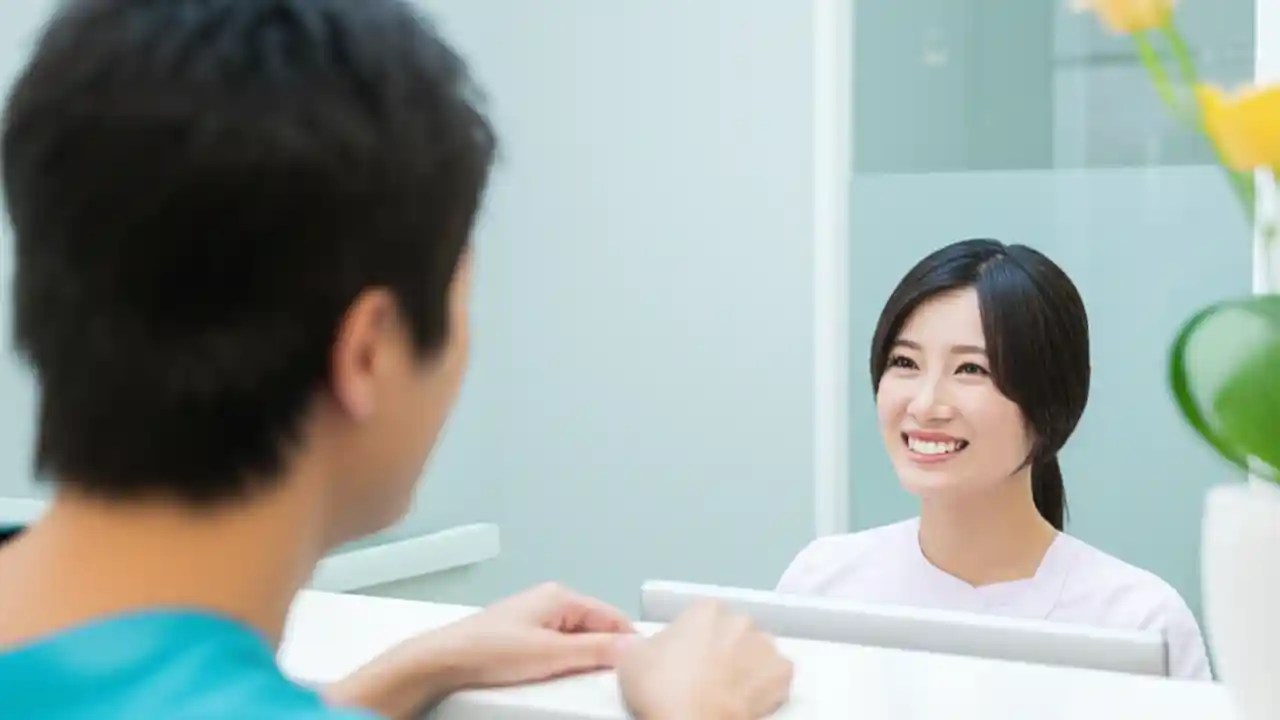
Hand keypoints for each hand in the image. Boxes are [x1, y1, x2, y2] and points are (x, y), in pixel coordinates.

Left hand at [325, 583, 633, 718]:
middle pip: (596, 628)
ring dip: (582, 659)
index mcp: (561, 596)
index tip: (638, 665)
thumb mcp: (552, 654)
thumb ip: (596, 650)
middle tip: (603, 677)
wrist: (444, 661)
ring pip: (577, 640)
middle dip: (603, 652)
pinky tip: (554, 675)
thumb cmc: (490, 650)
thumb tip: (633, 647)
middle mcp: (550, 601)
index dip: (627, 642)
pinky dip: (563, 662)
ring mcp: (536, 618)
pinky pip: (558, 647)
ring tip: (572, 676)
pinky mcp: (524, 636)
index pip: (612, 617)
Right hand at [618, 600, 793, 719]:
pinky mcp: (783, 675)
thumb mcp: (632, 659)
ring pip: (758, 653)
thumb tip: (642, 644)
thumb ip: (643, 644)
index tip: (685, 663)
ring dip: (748, 666)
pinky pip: (777, 677)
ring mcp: (766, 647)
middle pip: (733, 633)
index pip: (701, 620)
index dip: (692, 642)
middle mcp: (740, 621)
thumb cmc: (660, 688)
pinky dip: (767, 687)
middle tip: (705, 679)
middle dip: (724, 650)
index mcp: (706, 610)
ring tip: (729, 692)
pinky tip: (750, 701)